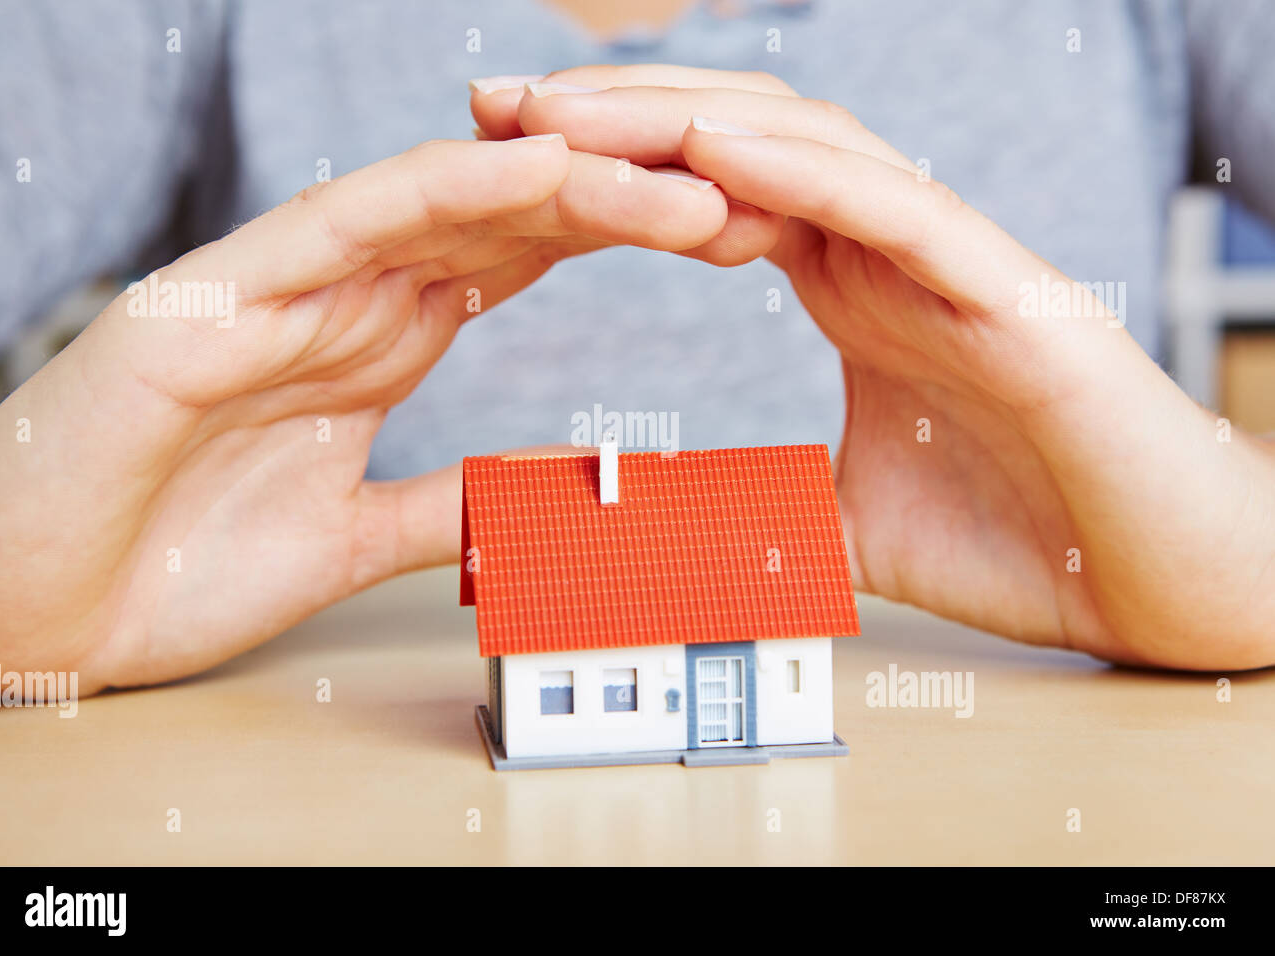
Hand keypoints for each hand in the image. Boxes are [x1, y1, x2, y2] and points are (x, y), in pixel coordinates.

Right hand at [0, 134, 733, 692]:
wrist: (30, 611)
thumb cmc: (170, 563)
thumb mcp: (352, 536)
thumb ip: (455, 500)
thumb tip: (558, 491)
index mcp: (376, 340)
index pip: (521, 260)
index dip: (626, 236)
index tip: (729, 239)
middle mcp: (342, 295)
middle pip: (510, 217)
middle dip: (631, 199)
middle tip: (748, 195)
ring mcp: (284, 288)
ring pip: (450, 202)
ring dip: (573, 182)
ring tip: (683, 179)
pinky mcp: (217, 299)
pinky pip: (350, 223)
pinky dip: (450, 191)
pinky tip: (541, 171)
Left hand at [474, 66, 1274, 668]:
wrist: (1153, 581)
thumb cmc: (1021, 538)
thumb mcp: (845, 524)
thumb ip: (762, 507)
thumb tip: (668, 537)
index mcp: (847, 286)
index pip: (712, 191)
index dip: (608, 166)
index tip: (500, 159)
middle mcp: (887, 250)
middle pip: (738, 144)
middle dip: (615, 116)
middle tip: (497, 104)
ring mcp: (946, 258)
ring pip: (807, 148)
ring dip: (683, 121)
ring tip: (568, 111)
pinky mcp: (1004, 287)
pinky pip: (893, 206)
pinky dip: (802, 172)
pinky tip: (709, 149)